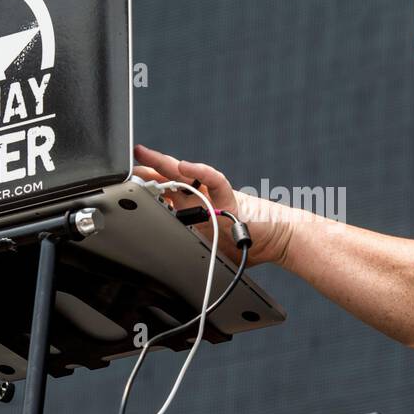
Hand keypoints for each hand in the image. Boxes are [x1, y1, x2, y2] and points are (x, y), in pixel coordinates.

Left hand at [132, 144, 291, 266]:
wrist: (282, 239)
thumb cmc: (253, 241)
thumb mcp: (214, 248)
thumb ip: (196, 244)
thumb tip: (170, 257)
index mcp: (200, 209)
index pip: (171, 193)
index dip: (151, 185)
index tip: (131, 179)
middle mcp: (206, 200)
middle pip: (173, 181)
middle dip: (150, 171)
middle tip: (131, 161)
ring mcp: (217, 199)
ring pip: (188, 177)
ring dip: (165, 167)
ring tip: (146, 157)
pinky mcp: (232, 201)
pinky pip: (216, 183)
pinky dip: (201, 173)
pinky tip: (186, 166)